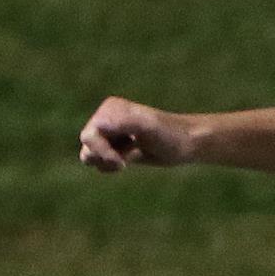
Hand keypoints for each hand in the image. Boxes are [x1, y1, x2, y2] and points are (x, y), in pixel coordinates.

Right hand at [79, 97, 194, 171]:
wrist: (187, 144)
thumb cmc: (169, 134)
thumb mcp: (146, 126)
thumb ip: (123, 122)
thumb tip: (99, 124)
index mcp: (110, 110)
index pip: (89, 135)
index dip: (100, 151)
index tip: (120, 161)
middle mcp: (107, 119)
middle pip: (87, 145)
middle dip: (102, 157)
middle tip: (122, 163)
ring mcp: (112, 134)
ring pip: (90, 154)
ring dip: (104, 162)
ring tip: (124, 163)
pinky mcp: (118, 148)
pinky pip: (101, 161)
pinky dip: (109, 166)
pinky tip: (128, 162)